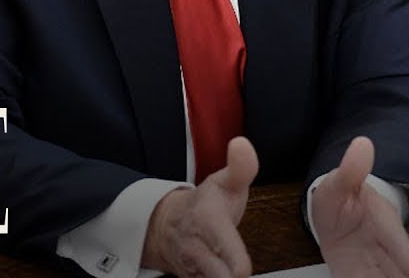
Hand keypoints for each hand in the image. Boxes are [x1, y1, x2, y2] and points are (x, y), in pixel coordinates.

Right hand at [142, 137, 257, 277]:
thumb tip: (242, 143)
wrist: (165, 225)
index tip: (243, 268)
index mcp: (208, 223)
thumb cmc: (204, 207)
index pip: (231, 259)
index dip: (239, 266)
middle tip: (240, 269)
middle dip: (234, 276)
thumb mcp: (223, 183)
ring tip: (234, 272)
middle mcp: (197, 251)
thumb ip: (241, 168)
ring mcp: (192, 271)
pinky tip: (225, 274)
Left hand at [312, 137, 408, 277]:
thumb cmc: (342, 197)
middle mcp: (383, 246)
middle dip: (399, 275)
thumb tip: (362, 144)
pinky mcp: (358, 277)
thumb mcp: (340, 182)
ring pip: (384, 277)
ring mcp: (372, 264)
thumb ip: (351, 169)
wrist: (333, 216)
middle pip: (395, 267)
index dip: (403, 253)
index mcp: (382, 220)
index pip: (395, 237)